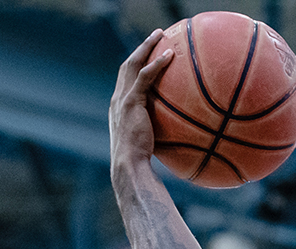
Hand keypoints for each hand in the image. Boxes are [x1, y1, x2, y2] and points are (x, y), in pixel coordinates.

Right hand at [109, 29, 172, 167]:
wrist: (128, 166)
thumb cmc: (139, 161)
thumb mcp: (146, 142)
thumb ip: (156, 131)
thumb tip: (179, 134)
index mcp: (118, 107)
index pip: (125, 79)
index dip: (135, 64)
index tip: (149, 55)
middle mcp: (117, 99)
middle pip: (126, 65)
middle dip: (140, 48)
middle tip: (155, 36)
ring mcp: (122, 99)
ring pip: (132, 63)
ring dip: (146, 46)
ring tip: (161, 35)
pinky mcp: (130, 102)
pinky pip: (144, 77)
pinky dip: (156, 64)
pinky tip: (170, 55)